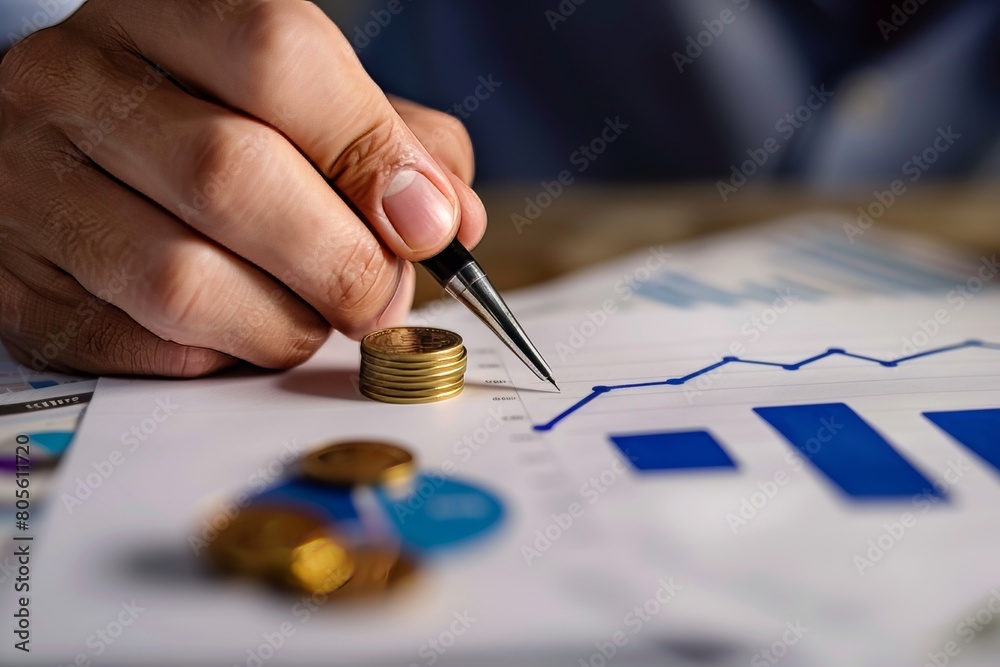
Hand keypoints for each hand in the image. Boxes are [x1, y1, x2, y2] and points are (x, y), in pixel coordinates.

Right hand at [0, 0, 485, 375]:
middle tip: (380, 297)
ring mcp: (30, 185)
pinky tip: (238, 328)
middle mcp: (77, 86)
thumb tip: (451, 218)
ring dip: (284, 323)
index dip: (371, 151)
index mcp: (161, 16)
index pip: (277, 56)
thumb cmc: (203, 123)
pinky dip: (222, 355)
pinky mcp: (17, 287)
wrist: (54, 151)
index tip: (427, 223)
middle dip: (342, 261)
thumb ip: (385, 141)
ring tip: (309, 316)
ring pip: (184, 280)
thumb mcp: (295, 101)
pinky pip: (144, 346)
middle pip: (233, 175)